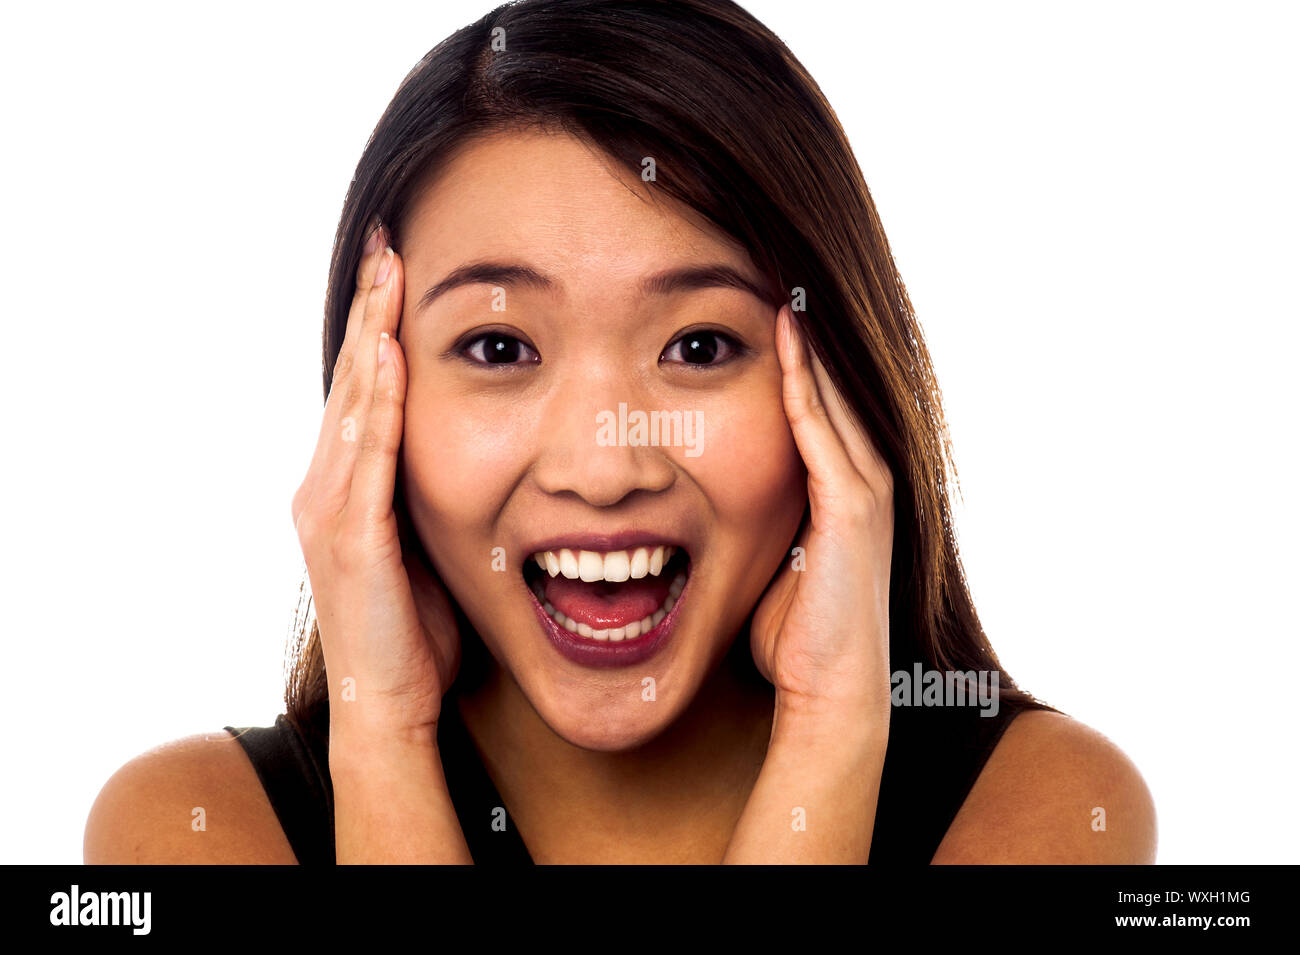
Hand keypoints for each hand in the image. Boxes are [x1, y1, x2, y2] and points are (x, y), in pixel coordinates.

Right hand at [291, 220, 459, 744]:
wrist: (387, 699)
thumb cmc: (413, 628)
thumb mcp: (424, 542)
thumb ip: (425, 492)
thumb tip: (468, 450)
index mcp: (345, 487)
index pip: (364, 389)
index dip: (376, 326)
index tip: (395, 267)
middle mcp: (325, 487)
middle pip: (352, 379)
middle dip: (370, 308)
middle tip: (386, 241)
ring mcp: (329, 509)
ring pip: (353, 403)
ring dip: (370, 333)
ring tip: (386, 271)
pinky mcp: (348, 535)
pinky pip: (365, 456)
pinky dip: (375, 403)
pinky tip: (386, 355)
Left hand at [750, 305, 893, 720]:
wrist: (832, 690)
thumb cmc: (797, 636)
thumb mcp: (777, 561)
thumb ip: (763, 521)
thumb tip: (714, 507)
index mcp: (848, 491)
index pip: (822, 408)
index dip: (797, 361)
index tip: (766, 312)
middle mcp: (866, 480)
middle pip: (835, 389)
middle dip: (807, 337)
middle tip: (779, 275)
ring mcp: (864, 491)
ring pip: (832, 397)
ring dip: (805, 345)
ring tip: (782, 286)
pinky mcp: (850, 508)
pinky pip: (819, 430)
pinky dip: (801, 383)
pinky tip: (783, 341)